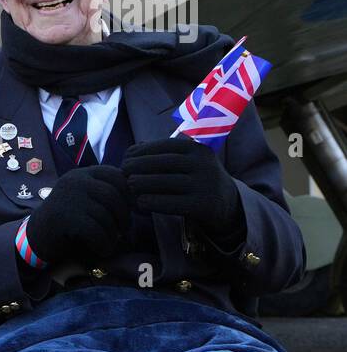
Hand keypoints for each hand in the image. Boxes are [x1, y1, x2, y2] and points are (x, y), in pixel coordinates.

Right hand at [25, 165, 131, 265]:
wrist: (35, 236)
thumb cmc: (67, 220)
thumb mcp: (84, 198)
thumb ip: (104, 193)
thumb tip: (139, 198)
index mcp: (82, 174)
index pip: (115, 175)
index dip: (128, 193)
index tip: (128, 210)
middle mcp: (75, 181)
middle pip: (113, 195)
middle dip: (123, 216)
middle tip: (122, 230)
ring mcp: (69, 197)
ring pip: (106, 215)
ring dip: (113, 233)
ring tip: (110, 241)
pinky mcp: (65, 217)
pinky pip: (97, 231)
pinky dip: (104, 244)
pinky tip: (102, 249)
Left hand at [121, 137, 240, 234]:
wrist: (226, 204)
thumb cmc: (195, 179)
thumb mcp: (186, 162)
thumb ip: (162, 155)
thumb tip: (131, 151)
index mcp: (198, 149)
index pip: (165, 146)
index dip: (142, 151)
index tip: (126, 157)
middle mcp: (204, 164)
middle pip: (162, 163)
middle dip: (138, 166)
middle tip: (123, 172)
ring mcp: (205, 185)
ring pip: (164, 182)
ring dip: (140, 183)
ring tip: (129, 185)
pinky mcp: (203, 205)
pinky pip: (170, 203)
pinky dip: (151, 201)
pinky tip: (140, 202)